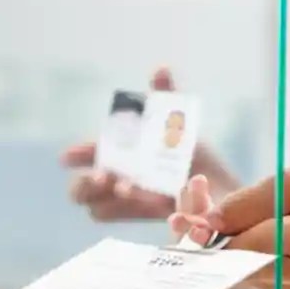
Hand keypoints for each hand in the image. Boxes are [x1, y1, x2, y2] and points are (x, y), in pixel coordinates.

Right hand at [62, 68, 238, 221]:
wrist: (221, 187)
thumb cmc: (193, 155)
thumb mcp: (180, 123)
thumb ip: (166, 97)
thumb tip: (160, 68)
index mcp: (120, 155)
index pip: (89, 155)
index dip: (78, 154)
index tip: (68, 156)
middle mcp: (117, 181)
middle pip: (80, 190)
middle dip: (84, 183)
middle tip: (104, 177)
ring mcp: (128, 204)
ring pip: (96, 209)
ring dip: (106, 199)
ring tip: (127, 188)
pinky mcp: (145, 220)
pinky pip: (129, 220)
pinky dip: (132, 210)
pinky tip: (153, 200)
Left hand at [171, 167, 289, 288]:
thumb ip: (259, 198)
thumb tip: (208, 220)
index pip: (263, 243)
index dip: (222, 230)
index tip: (190, 211)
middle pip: (240, 266)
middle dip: (201, 238)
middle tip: (180, 209)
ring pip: (233, 274)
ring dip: (210, 240)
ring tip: (197, 198)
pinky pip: (243, 277)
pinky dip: (228, 252)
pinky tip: (229, 224)